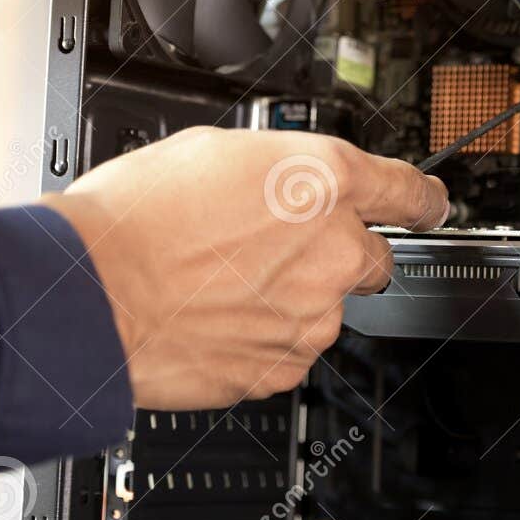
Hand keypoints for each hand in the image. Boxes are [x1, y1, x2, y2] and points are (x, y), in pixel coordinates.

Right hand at [46, 127, 447, 410]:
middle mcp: (334, 249)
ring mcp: (312, 315)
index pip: (411, 191)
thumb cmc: (133, 218)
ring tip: (220, 283)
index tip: (431, 207)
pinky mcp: (282, 367)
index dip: (424, 201)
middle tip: (270, 249)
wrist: (88, 296)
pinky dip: (261, 337)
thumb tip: (287, 183)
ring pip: (324, 307)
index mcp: (324, 180)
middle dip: (335, 254)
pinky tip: (215, 317)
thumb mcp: (213, 151)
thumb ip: (278, 170)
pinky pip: (288, 349)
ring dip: (290, 298)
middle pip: (371, 256)